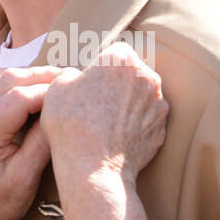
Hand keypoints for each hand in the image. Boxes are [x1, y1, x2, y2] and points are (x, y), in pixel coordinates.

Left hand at [0, 66, 62, 219]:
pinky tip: (39, 87)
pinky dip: (20, 81)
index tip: (71, 92)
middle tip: (71, 77)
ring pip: (3, 77)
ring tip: (59, 81)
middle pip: (10, 80)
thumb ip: (42, 142)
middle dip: (43, 76)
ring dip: (32, 75)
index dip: (47, 91)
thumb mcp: (26, 176)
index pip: (18, 98)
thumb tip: (61, 110)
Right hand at [39, 41, 167, 219]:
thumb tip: (78, 78)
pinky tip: (116, 136)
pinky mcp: (161, 130)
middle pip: (133, 72)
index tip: (91, 79)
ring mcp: (158, 105)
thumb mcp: (57, 86)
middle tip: (96, 101)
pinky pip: (147, 120)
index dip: (102, 64)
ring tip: (106, 121)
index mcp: (122, 59)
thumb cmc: (71, 123)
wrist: (93, 169)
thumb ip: (72, 73)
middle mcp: (147, 77)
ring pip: (142, 96)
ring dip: (129, 103)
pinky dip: (135, 125)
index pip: (116, 50)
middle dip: (119, 82)